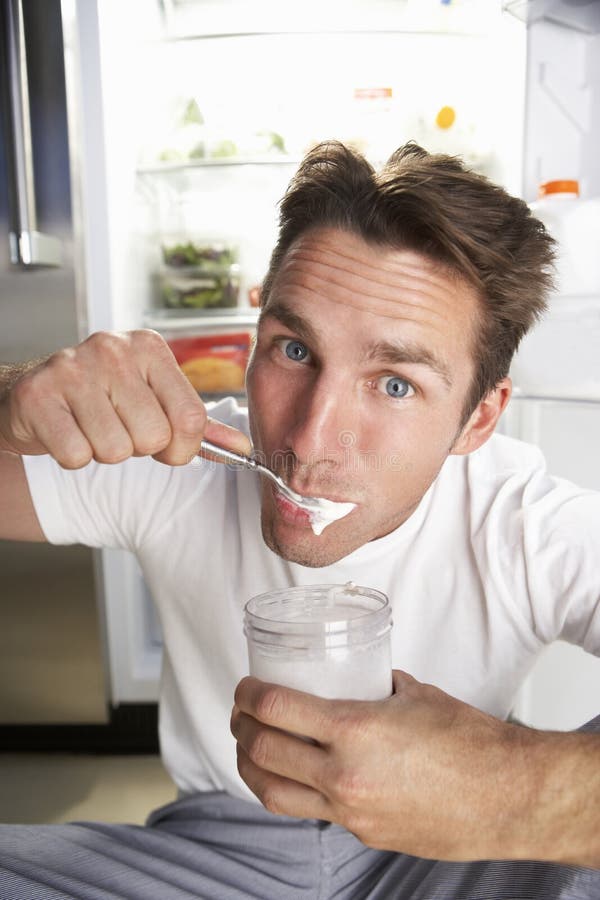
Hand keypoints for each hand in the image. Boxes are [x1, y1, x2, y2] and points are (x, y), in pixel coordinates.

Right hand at [0, 330, 250, 466]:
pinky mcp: (38, 396)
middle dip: (137, 448)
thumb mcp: (153, 399)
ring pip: (115, 450)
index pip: (191, 418)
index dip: (180, 448)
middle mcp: (112, 349)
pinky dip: (73, 456)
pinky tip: (67, 430)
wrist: (33, 395)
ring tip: (90, 426)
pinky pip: (76, 455)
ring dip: (103, 451)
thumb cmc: (100, 400)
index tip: (164, 444)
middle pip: (153, 437)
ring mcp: (72, 368)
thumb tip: (243, 449)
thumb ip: (197, 425)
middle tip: (116, 427)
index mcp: (150, 348)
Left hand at [232, 671, 562, 862]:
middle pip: (262, 751)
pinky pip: (310, 811)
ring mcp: (350, 811)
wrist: (507, 797)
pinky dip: (289, 790)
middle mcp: (343, 775)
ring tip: (249, 748)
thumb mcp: (416, 694)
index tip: (245, 686)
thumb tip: (359, 677)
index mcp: (355, 730)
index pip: (275, 709)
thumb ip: (377, 685)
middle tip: (240, 712)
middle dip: (240, 728)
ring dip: (250, 767)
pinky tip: (293, 775)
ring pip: (273, 793)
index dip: (249, 694)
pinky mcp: (362, 833)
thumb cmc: (470, 742)